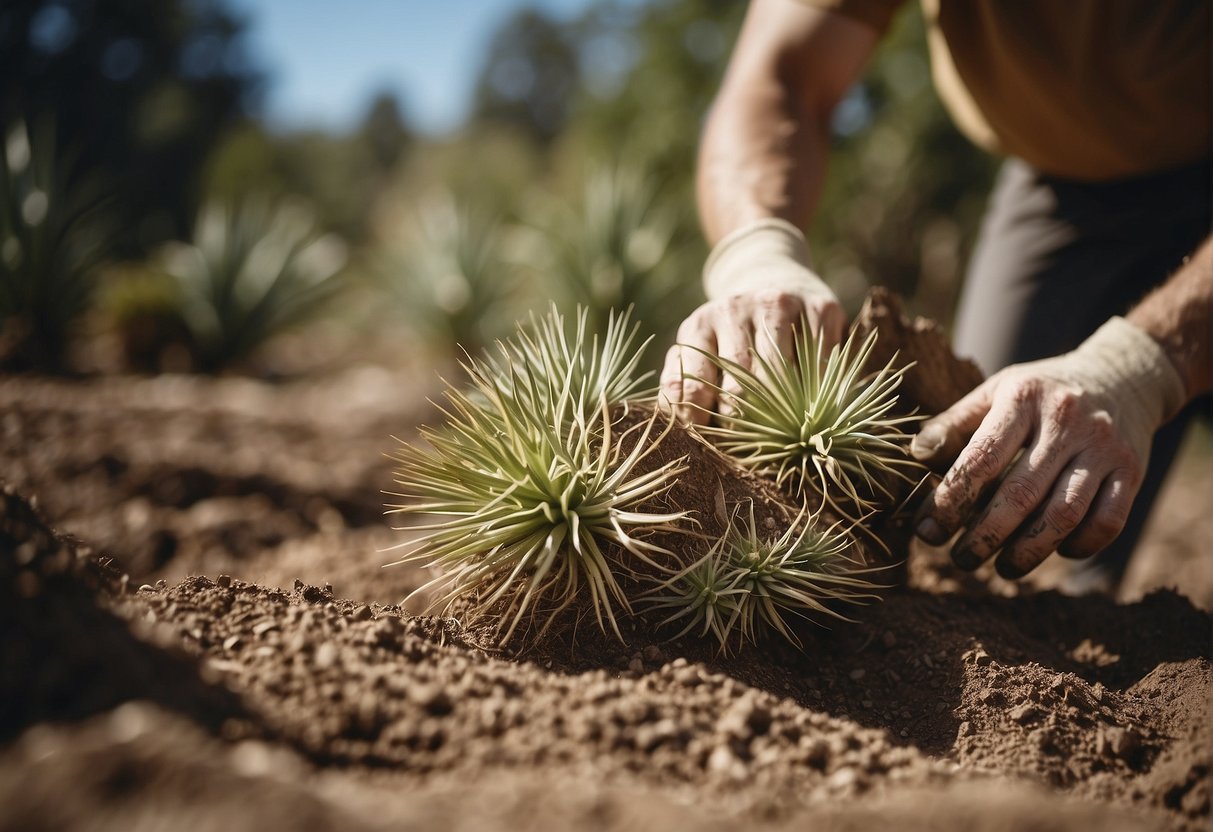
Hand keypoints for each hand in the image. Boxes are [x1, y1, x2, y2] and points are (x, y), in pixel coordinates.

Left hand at [660, 218, 844, 424]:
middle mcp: (735, 309)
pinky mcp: (819, 307)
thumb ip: (679, 383)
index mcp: (699, 325)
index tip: (710, 441)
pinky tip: (813, 399)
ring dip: (783, 410)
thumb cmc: (730, 333)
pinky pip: (821, 362)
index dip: (701, 419)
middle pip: (740, 385)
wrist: (774, 278)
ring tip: (782, 431)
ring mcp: (779, 304)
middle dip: (743, 422)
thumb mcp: (698, 350)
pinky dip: (818, 388)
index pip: (695, 383)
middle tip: (749, 446)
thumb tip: (677, 419)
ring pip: (782, 376)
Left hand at [910, 317, 1186, 579]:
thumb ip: (952, 424)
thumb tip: (917, 458)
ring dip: (1028, 551)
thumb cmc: (1039, 393)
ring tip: (1002, 568)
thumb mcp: (994, 392)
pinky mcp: (1131, 471)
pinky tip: (1057, 551)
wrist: (1121, 375)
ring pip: (1064, 514)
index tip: (928, 531)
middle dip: (984, 537)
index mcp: (1022, 398)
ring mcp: (1103, 447)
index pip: (980, 459)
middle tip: (960, 560)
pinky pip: (1108, 522)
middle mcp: (1065, 421)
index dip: (950, 501)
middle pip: (1020, 494)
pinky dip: (1080, 545)